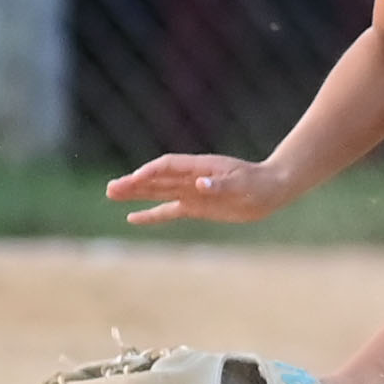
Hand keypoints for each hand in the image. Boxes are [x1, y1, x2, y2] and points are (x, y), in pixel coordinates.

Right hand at [106, 154, 296, 225]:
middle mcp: (192, 178)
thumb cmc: (260, 183)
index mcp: (201, 166)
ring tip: (112, 194)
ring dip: (137, 194)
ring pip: (158, 192)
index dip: (152, 171)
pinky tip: (132, 218)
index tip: (135, 178)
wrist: (272, 190)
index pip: (169, 166)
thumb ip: (222, 184)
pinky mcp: (196, 207)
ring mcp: (192, 192)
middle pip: (157, 179)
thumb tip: (201, 183)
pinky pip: (169, 210)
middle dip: (135, 183)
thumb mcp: (244, 184)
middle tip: (111, 189)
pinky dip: (152, 215)